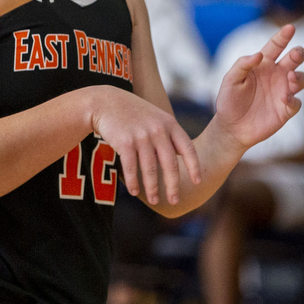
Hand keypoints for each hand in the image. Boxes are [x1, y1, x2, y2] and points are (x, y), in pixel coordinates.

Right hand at [88, 86, 200, 205]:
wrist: (106, 102)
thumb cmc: (133, 112)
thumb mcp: (156, 117)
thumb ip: (169, 134)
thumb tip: (183, 157)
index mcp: (169, 123)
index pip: (188, 148)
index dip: (194, 167)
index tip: (197, 182)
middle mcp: (158, 130)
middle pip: (170, 164)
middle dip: (173, 186)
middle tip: (175, 200)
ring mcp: (141, 136)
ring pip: (150, 170)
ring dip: (152, 189)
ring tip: (155, 200)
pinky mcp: (125, 142)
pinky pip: (131, 168)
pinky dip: (133, 182)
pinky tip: (134, 192)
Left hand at [214, 25, 303, 149]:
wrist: (231, 127)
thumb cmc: (229, 100)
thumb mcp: (230, 80)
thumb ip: (242, 65)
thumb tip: (259, 54)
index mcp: (262, 64)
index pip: (275, 46)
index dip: (283, 36)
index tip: (290, 27)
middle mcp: (276, 75)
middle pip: (294, 59)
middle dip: (298, 53)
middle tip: (295, 53)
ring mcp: (283, 91)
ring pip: (301, 78)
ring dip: (299, 77)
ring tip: (289, 77)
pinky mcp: (286, 109)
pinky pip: (297, 101)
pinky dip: (293, 99)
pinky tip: (285, 99)